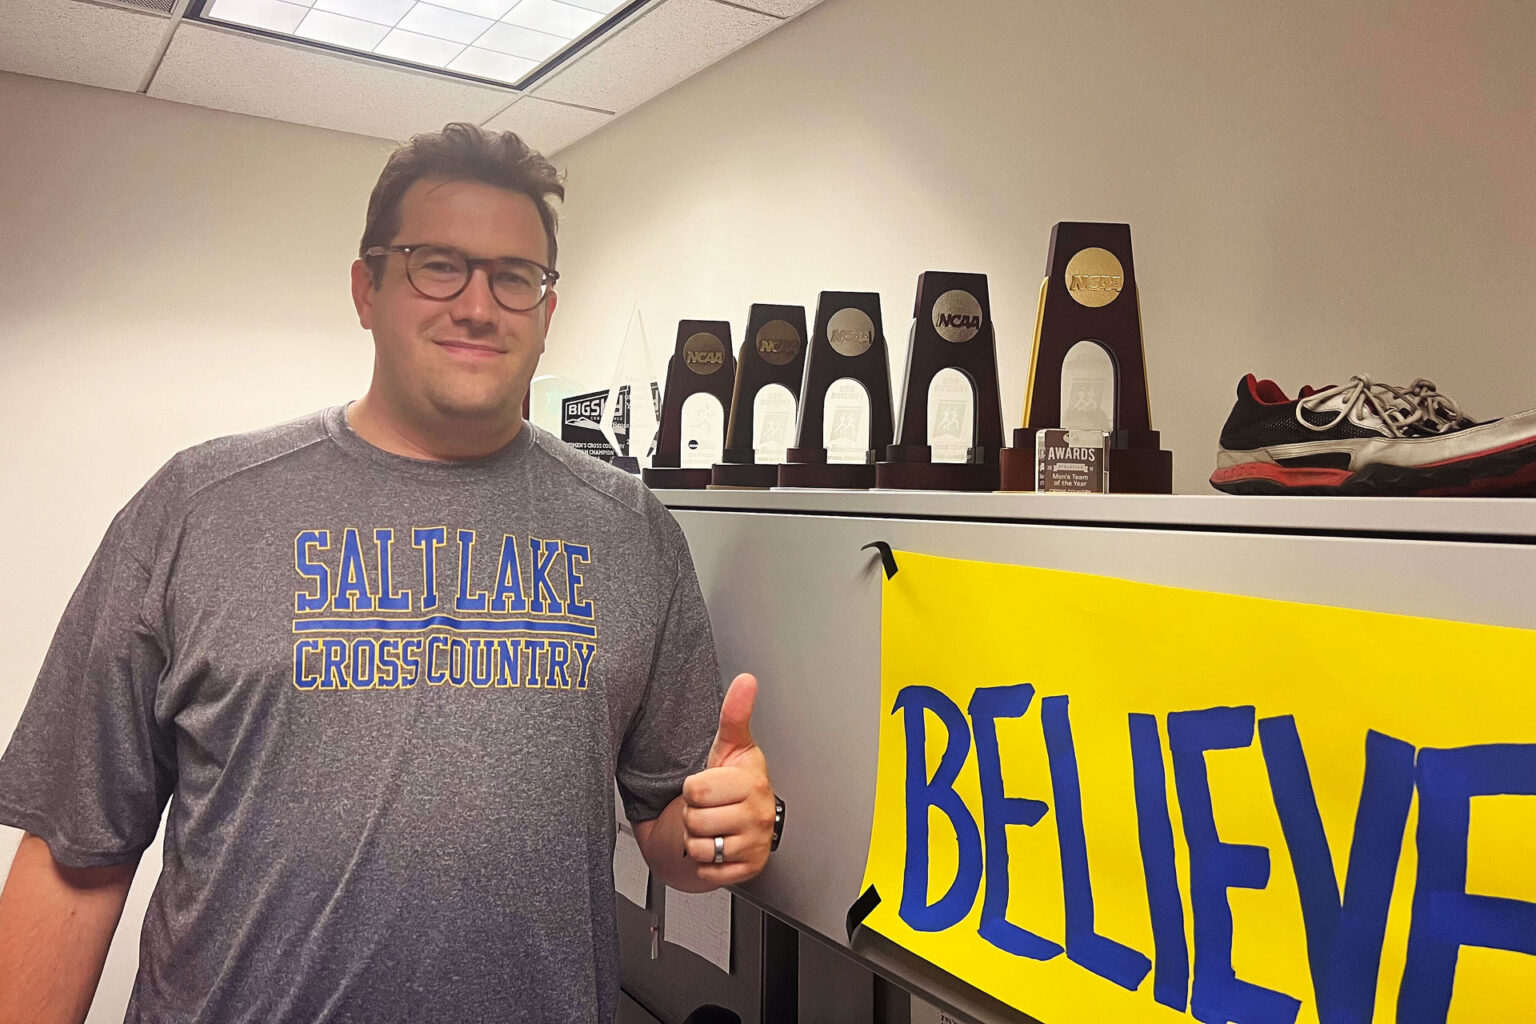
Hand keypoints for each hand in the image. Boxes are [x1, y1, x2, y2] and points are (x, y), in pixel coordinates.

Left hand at [680, 673, 775, 884]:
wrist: (743, 817)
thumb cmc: (734, 780)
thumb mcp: (732, 745)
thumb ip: (735, 714)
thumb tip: (746, 681)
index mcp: (753, 783)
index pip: (696, 790)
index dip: (693, 788)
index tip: (709, 785)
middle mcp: (759, 815)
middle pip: (695, 820)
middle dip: (694, 814)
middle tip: (711, 807)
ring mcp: (755, 844)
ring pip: (699, 846)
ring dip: (698, 839)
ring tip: (713, 825)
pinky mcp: (749, 869)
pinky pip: (707, 870)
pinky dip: (705, 862)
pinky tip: (718, 844)